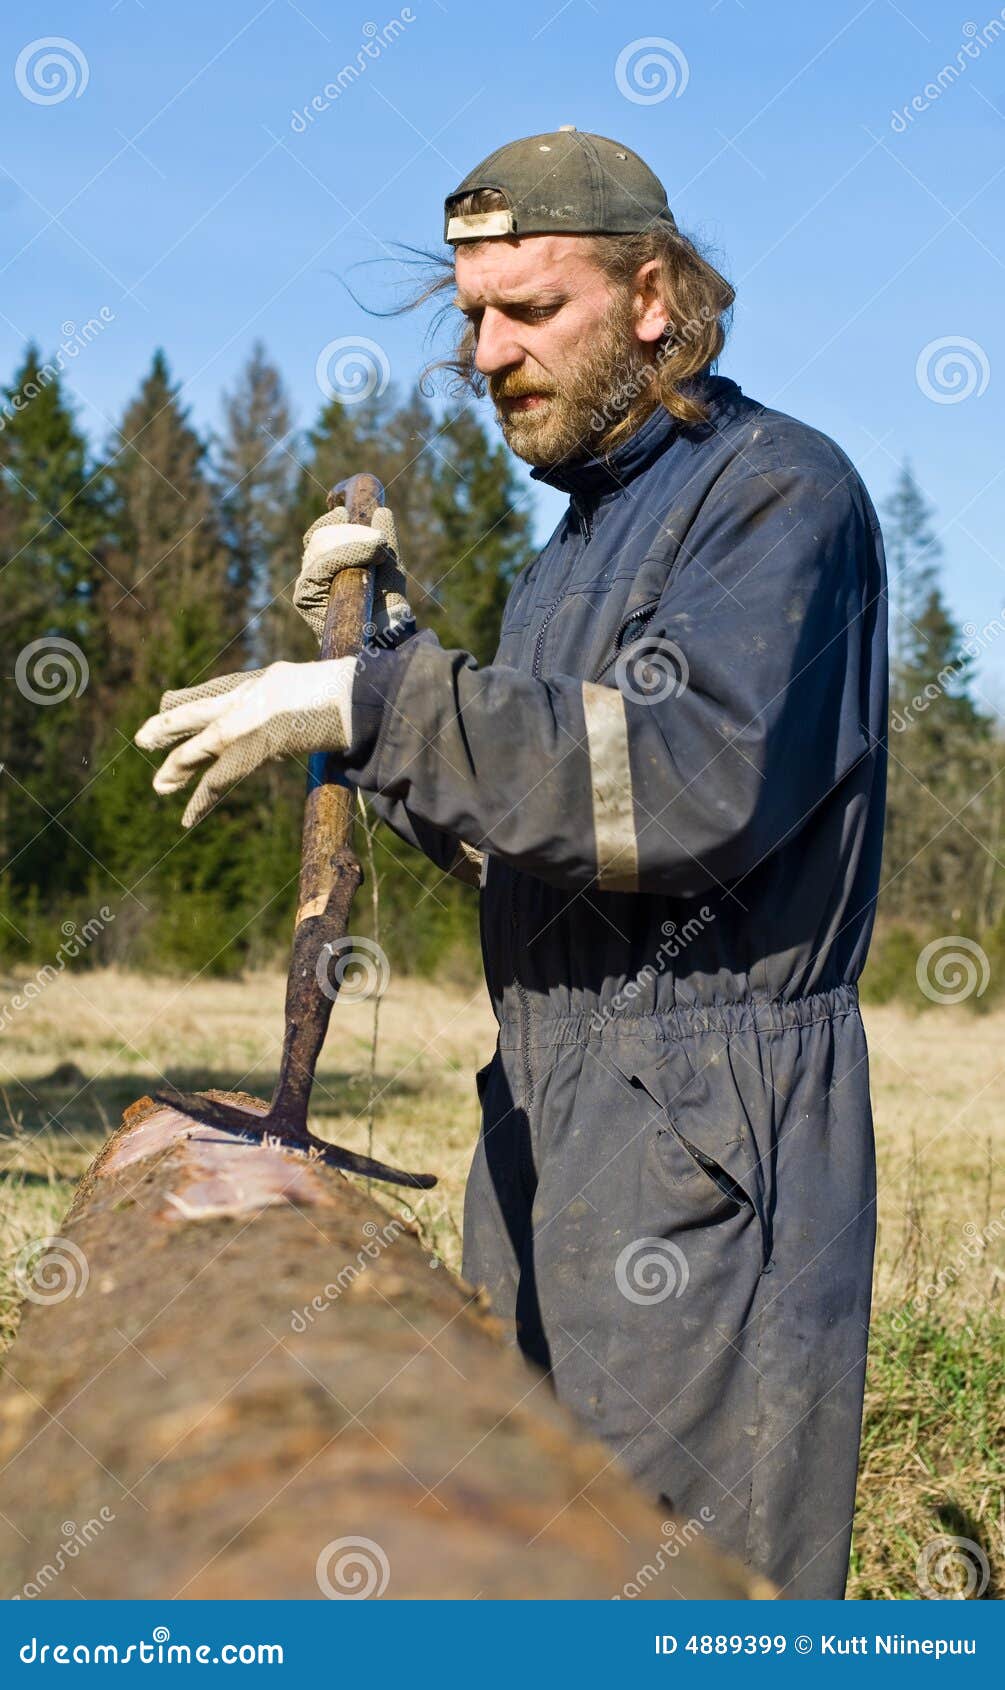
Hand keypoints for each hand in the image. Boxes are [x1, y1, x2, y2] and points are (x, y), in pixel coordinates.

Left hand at [134, 658, 356, 827]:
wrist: (360, 696)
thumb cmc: (361, 696)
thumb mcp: (331, 695)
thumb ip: (309, 714)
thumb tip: (313, 733)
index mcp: (272, 681)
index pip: (228, 691)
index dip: (202, 705)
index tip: (175, 706)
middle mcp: (254, 694)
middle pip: (203, 710)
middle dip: (172, 724)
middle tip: (144, 738)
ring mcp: (249, 716)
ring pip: (202, 745)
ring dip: (179, 766)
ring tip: (159, 785)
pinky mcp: (250, 743)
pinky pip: (220, 780)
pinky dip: (204, 800)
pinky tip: (188, 818)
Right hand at [295, 504, 414, 649]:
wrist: (388, 632)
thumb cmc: (387, 601)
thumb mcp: (389, 563)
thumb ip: (383, 537)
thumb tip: (382, 510)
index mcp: (326, 564)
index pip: (319, 535)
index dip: (330, 521)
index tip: (344, 510)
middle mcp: (312, 574)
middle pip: (319, 538)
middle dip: (350, 532)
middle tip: (379, 540)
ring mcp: (307, 586)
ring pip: (319, 548)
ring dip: (352, 542)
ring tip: (380, 550)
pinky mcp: (305, 598)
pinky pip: (320, 566)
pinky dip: (345, 554)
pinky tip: (370, 554)